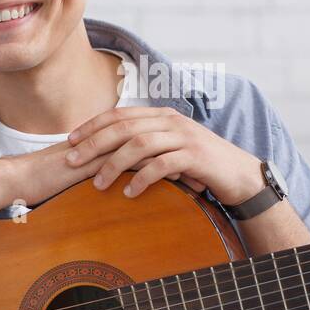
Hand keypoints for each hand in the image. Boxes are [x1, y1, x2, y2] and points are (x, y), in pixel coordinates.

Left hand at [65, 107, 263, 204]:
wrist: (239, 174)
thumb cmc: (199, 164)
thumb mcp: (170, 147)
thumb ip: (146, 144)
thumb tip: (110, 151)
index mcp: (162, 115)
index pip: (120, 115)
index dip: (92, 126)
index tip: (70, 141)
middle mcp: (171, 121)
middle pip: (123, 127)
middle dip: (93, 144)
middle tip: (71, 161)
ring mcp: (184, 137)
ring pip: (139, 145)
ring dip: (113, 165)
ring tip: (96, 184)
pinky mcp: (195, 156)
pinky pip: (162, 165)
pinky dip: (142, 179)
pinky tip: (129, 194)